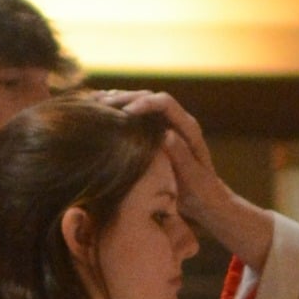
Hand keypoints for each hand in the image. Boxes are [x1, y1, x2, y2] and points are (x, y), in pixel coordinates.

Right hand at [102, 87, 274, 268]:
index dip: (144, 103)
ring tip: (93, 103)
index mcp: (188, 128)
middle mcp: (176, 121)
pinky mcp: (155, 134)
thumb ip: (182, 156)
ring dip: (117, 102)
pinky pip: (135, 118)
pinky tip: (98, 114)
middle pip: (148, 97)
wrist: (206, 200)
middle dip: (124, 98)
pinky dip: (117, 113)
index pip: (164, 104)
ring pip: (139, 104)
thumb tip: (166, 134)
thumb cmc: (202, 193)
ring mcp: (164, 126)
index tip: (125, 112)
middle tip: (101, 104)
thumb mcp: (194, 179)